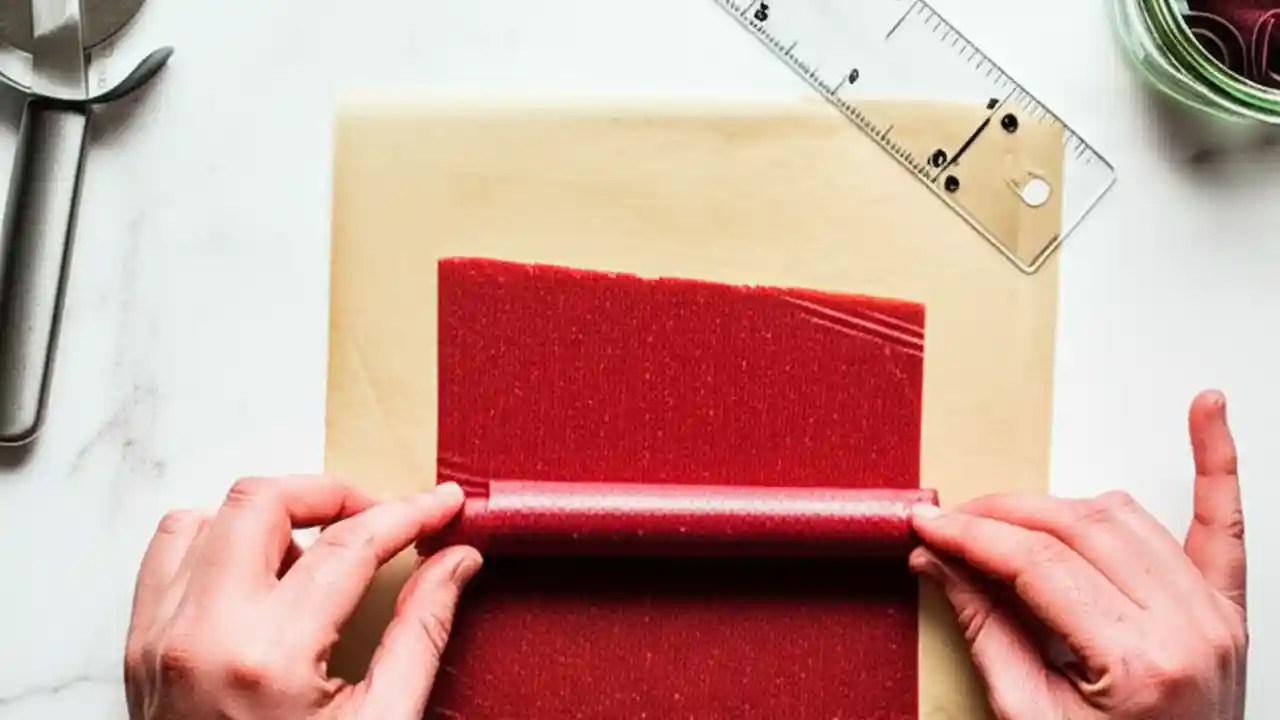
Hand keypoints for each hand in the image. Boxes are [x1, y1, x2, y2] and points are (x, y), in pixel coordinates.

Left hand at [124, 478, 480, 719]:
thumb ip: (420, 632)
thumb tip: (457, 560)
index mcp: (269, 658)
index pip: (349, 545)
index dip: (408, 514)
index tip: (442, 504)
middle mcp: (201, 635)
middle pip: (263, 502)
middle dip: (333, 494)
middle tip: (379, 518)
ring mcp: (159, 638)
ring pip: (207, 516)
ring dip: (269, 517)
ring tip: (315, 555)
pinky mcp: (138, 646)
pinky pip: (167, 552)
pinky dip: (216, 541)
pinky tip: (260, 574)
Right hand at [911, 391, 1246, 719]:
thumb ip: (987, 632)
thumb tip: (939, 562)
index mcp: (1139, 665)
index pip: (1037, 565)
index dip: (971, 536)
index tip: (928, 524)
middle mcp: (1189, 629)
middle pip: (1076, 529)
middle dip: (1002, 516)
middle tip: (950, 521)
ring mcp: (1216, 614)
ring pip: (1122, 515)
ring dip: (1058, 505)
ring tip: (1007, 517)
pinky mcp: (1229, 609)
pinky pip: (1224, 522)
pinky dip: (1217, 462)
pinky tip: (1207, 409)